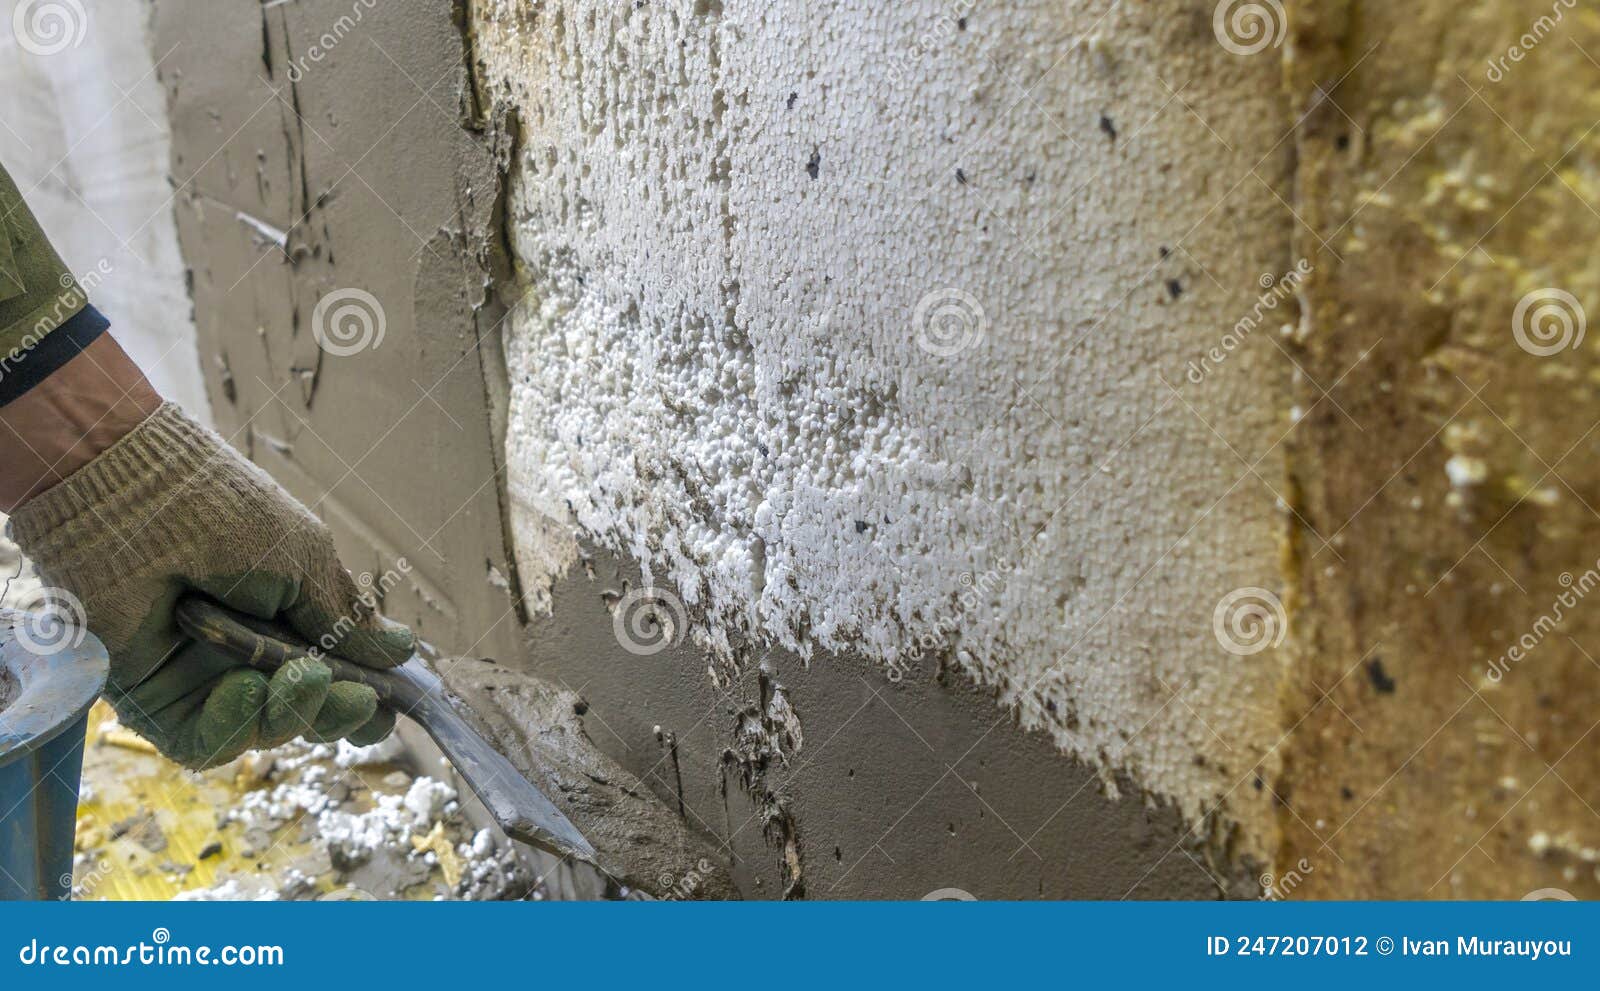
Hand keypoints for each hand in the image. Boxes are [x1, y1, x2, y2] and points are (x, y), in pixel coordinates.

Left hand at [8, 399, 413, 767]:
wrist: (129, 497)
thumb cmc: (219, 510)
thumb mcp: (304, 558)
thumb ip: (346, 617)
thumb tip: (404, 652)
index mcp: (289, 618)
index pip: (337, 676)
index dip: (365, 698)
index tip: (389, 701)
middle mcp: (248, 654)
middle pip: (306, 714)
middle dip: (337, 713)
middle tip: (355, 696)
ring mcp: (202, 681)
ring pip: (264, 731)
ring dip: (294, 713)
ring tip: (304, 674)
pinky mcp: (156, 702)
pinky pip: (206, 741)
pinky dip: (234, 725)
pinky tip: (245, 686)